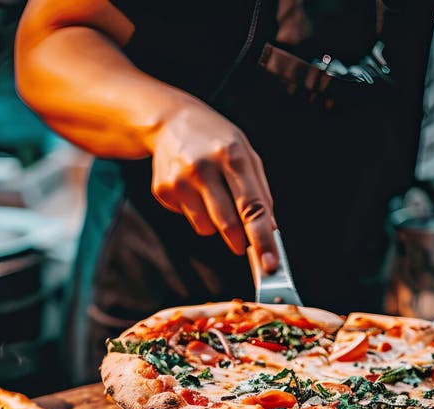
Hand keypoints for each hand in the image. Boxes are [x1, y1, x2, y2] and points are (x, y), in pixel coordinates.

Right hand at [149, 99, 277, 271]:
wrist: (171, 120)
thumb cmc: (216, 140)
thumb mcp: (246, 154)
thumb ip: (260, 192)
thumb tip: (270, 230)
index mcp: (232, 155)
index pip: (252, 207)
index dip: (262, 239)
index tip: (269, 264)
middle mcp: (203, 167)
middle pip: (228, 225)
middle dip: (241, 242)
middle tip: (244, 245)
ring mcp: (179, 179)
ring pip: (207, 228)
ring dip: (217, 225)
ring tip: (213, 196)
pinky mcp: (162, 189)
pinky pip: (190, 220)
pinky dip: (197, 213)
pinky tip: (193, 190)